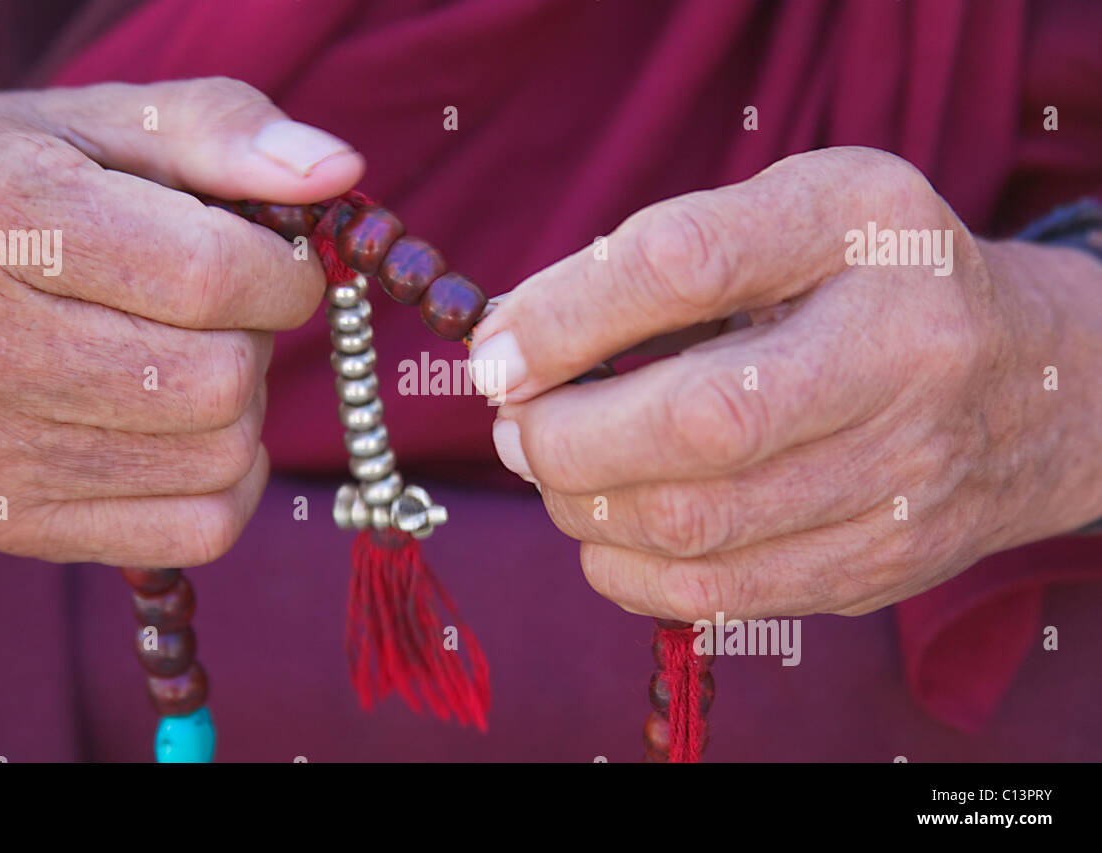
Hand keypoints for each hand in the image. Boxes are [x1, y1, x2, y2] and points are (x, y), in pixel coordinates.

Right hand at [0, 78, 363, 566]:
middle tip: (222, 310)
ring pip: (220, 459)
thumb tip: (339, 174)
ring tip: (189, 357)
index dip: (285, 272)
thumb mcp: (101, 120)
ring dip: (242, 406)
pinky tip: (184, 426)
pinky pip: (198, 530)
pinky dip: (226, 478)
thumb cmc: (1, 185)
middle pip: (220, 380)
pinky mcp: (11, 521)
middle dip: (258, 338)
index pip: (207, 274)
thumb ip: (226, 131)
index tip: (280, 260)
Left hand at [469, 147, 1101, 619]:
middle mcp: (901, 348)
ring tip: (557, 470)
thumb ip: (647, 261)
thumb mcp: (784, 217)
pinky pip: (716, 593)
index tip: (495, 354)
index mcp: (860, 225)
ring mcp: (902, 471)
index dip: (566, 316)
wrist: (1029, 386)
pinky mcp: (880, 563)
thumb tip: (505, 346)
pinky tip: (607, 529)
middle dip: (564, 438)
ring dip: (582, 505)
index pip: (690, 261)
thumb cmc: (866, 283)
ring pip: (695, 523)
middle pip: (700, 420)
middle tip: (516, 426)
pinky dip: (624, 569)